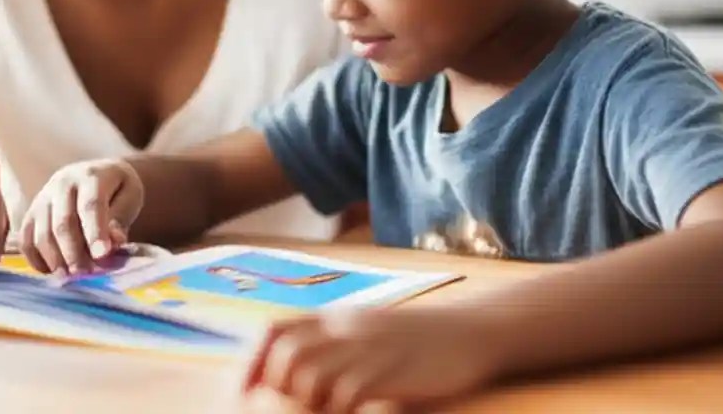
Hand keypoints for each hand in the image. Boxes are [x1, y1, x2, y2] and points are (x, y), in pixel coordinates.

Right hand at [19, 158, 143, 274]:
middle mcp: (62, 183)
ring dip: (55, 260)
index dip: (96, 232)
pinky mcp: (31, 213)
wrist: (94, 175)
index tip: (102, 256)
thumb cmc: (116, 190)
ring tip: (70, 277)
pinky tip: (52, 272)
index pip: (91, 205)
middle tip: (85, 274)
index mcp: (91, 176)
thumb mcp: (129, 196)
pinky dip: (36, 260)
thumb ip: (121, 219)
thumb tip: (115, 242)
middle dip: (74, 253)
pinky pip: (26, 240)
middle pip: (63, 222)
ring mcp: (43, 198)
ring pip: (42, 233)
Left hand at [242, 307, 504, 412]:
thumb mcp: (371, 331)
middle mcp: (347, 328)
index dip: (252, 360)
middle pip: (287, 354)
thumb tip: (293, 372)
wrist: (475, 332)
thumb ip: (334, 343)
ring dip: (307, 402)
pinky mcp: (392, 371)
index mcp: (337, 318)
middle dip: (279, 388)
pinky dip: (341, 410)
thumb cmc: (421, 340)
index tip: (246, 392)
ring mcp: (369, 348)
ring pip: (311, 374)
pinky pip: (349, 393)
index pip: (275, 329)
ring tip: (325, 412)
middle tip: (292, 410)